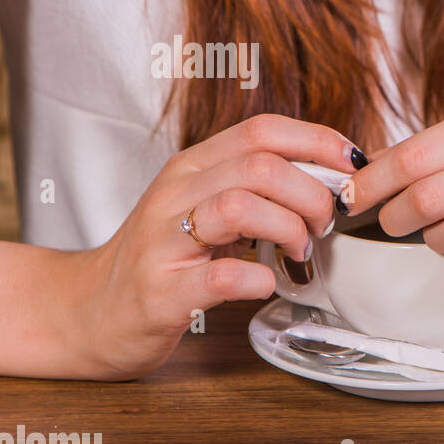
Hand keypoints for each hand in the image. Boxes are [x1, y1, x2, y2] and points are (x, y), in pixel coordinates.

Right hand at [78, 114, 361, 377]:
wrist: (90, 312)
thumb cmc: (164, 260)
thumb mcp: (207, 207)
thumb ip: (257, 187)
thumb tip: (331, 177)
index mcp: (193, 168)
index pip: (262, 130)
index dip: (318, 142)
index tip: (352, 168)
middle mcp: (176, 195)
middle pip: (260, 167)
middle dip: (311, 195)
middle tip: (322, 226)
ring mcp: (164, 242)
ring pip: (240, 207)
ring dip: (289, 230)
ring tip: (299, 253)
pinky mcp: (162, 292)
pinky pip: (220, 275)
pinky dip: (258, 278)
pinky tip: (267, 283)